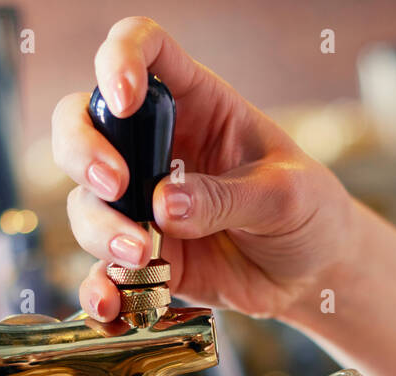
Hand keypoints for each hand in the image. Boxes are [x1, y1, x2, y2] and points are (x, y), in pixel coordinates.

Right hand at [53, 17, 355, 322]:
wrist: (312, 275)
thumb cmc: (308, 212)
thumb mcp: (285, 194)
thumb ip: (227, 196)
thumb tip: (165, 206)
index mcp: (196, 105)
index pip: (144, 51)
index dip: (120, 59)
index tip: (126, 97)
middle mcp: (156, 148)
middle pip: (83, 123)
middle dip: (83, 152)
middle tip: (115, 186)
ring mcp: (142, 204)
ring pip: (85, 202)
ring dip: (100, 229)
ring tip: (143, 257)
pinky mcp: (140, 257)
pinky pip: (101, 270)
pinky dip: (98, 289)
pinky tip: (111, 304)